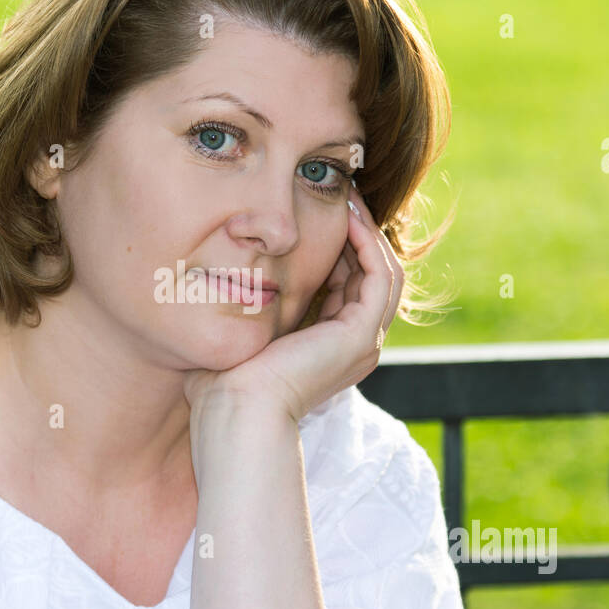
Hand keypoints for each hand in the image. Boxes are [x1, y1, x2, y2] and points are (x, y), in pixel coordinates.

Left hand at [182, 186, 404, 421]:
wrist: (234, 412)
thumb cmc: (223, 384)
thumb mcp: (242, 333)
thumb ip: (249, 308)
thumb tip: (225, 279)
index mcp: (331, 348)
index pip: (349, 286)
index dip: (340, 248)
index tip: (321, 213)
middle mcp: (355, 346)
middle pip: (372, 276)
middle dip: (360, 234)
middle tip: (343, 195)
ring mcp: (363, 342)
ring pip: (385, 273)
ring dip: (370, 234)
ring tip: (349, 200)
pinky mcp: (361, 335)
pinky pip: (381, 277)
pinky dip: (369, 245)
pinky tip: (348, 219)